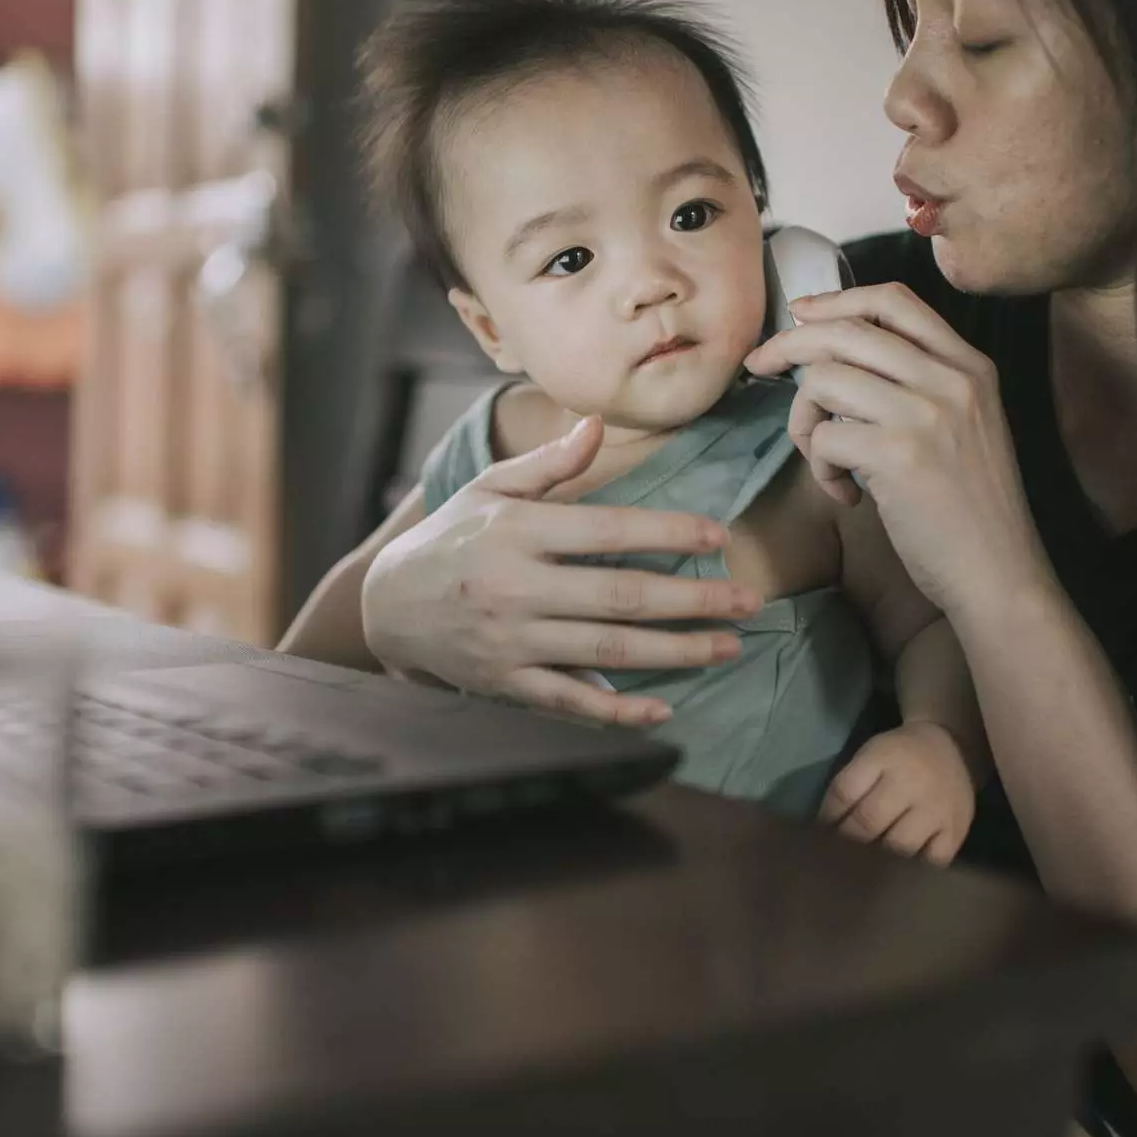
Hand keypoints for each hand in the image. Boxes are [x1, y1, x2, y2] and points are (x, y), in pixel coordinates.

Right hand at [361, 416, 763, 725]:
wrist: (386, 606)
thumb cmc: (452, 538)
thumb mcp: (490, 488)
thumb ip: (548, 464)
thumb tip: (598, 425)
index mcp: (518, 530)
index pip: (608, 531)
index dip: (669, 532)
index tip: (719, 536)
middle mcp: (516, 587)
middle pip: (621, 595)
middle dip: (694, 599)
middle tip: (750, 600)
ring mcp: (510, 641)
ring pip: (608, 650)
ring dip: (676, 650)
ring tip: (728, 645)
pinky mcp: (503, 684)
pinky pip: (571, 701)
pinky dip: (618, 711)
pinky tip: (665, 707)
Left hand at [742, 282, 1055, 622]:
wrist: (999, 573)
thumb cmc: (969, 508)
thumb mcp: (963, 425)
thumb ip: (917, 384)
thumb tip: (832, 358)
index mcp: (970, 365)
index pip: (893, 300)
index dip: (835, 301)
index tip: (800, 316)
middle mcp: (951, 379)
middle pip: (845, 331)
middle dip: (788, 346)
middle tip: (761, 367)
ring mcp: (926, 414)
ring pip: (823, 380)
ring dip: (804, 421)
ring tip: (825, 460)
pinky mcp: (898, 455)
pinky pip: (823, 436)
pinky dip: (819, 467)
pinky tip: (847, 494)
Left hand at [821, 720, 979, 864]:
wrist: (952, 747)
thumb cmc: (900, 757)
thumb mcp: (870, 756)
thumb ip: (847, 788)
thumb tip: (825, 829)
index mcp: (884, 758)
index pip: (844, 793)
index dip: (827, 818)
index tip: (821, 833)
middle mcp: (913, 783)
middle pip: (869, 822)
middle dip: (849, 841)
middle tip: (841, 854)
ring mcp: (937, 810)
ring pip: (900, 847)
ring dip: (878, 860)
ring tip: (869, 865)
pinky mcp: (956, 831)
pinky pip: (932, 862)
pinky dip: (914, 870)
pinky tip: (903, 870)